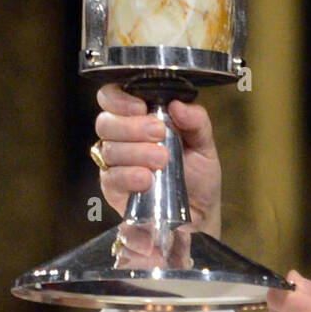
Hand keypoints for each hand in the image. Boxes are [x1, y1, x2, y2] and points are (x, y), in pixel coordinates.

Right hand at [93, 84, 221, 237]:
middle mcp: (121, 139)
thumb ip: (196, 121)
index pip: (112, 97)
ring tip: (162, 160)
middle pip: (105, 122)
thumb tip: (178, 105)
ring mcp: (115, 165)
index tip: (142, 107)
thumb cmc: (198, 176)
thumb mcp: (204, 145)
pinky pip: (111, 178)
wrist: (201, 214)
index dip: (119, 99)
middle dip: (132, 126)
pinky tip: (147, 179)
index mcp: (138, 119)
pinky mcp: (114, 190)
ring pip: (108, 150)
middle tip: (159, 134)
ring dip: (135, 152)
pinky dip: (128, 176)